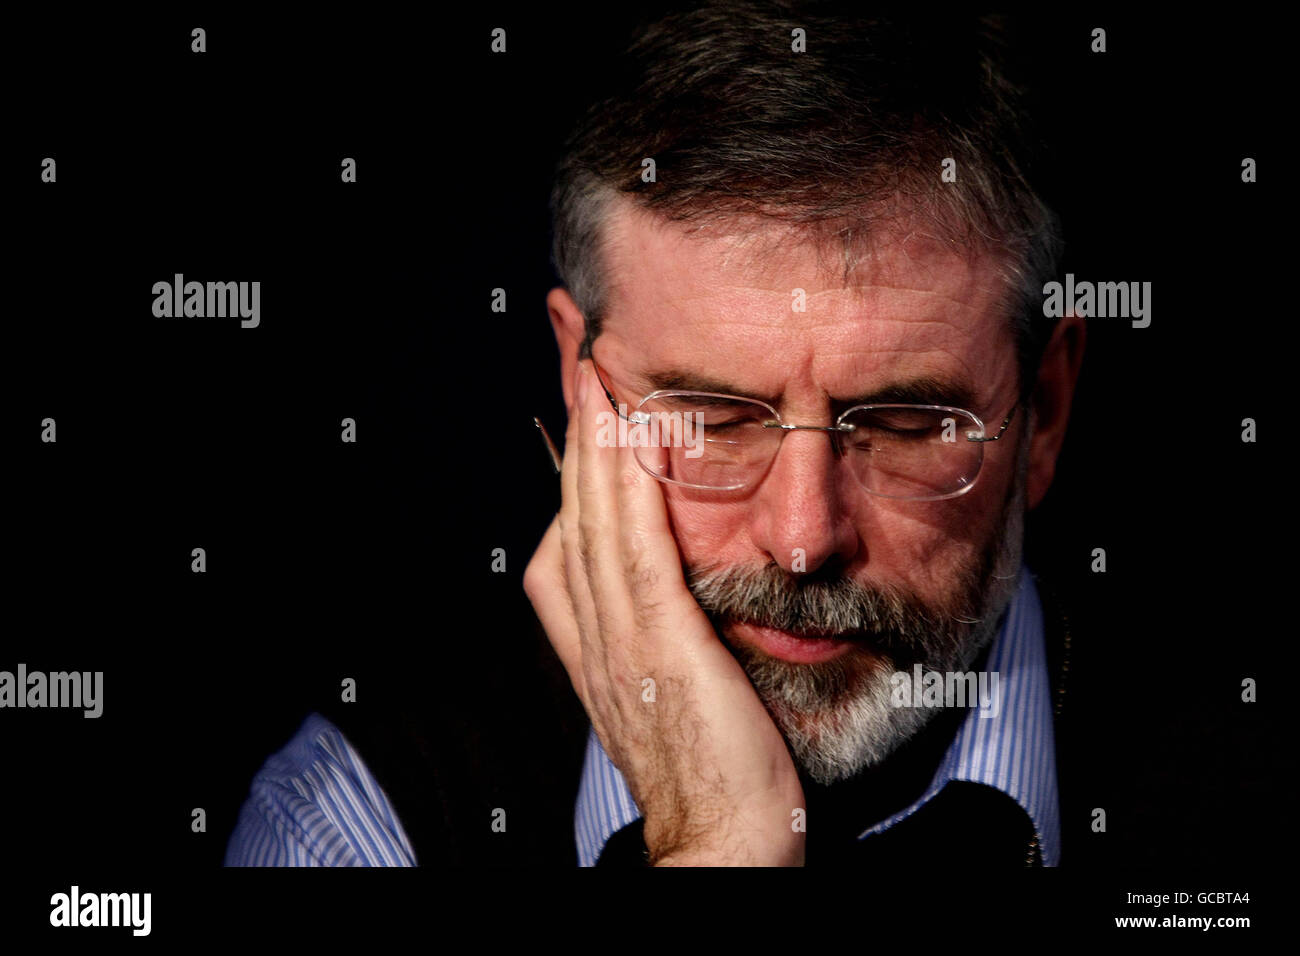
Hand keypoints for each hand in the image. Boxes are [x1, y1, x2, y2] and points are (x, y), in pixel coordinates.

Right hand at [524, 359, 805, 864]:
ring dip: (596, 446)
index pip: (573, 542)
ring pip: (597, 524)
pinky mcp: (661, 645)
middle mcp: (595, 637)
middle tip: (583, 368)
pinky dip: (629, 490)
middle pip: (575, 518)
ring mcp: (622, 640)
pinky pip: (639, 551)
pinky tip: (635, 439)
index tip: (590, 419)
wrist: (723, 844)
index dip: (577, 476)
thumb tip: (677, 590)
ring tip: (598, 379)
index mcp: (596, 646)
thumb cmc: (713, 775)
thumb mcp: (671, 698)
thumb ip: (657, 640)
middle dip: (579, 441)